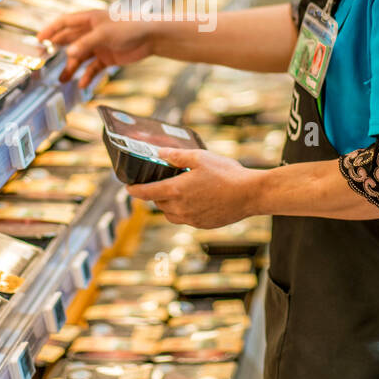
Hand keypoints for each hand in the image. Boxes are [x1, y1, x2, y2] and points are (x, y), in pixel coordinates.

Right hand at [37, 9, 154, 87]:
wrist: (151, 38)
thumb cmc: (128, 28)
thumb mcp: (104, 34)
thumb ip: (85, 44)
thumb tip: (68, 54)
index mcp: (89, 20)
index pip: (64, 23)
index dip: (50, 30)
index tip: (38, 40)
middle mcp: (91, 32)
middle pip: (69, 41)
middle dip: (57, 51)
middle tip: (44, 62)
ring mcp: (98, 45)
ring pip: (79, 57)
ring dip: (71, 68)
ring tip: (62, 80)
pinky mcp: (107, 57)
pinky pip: (92, 67)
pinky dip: (87, 75)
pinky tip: (82, 85)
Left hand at [126, 148, 258, 228]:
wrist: (250, 194)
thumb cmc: (226, 174)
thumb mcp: (200, 157)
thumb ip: (176, 156)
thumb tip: (159, 154)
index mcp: (176, 190)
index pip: (146, 194)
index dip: (134, 191)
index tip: (128, 188)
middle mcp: (180, 208)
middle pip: (158, 203)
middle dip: (156, 194)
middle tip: (161, 182)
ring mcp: (191, 219)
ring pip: (170, 214)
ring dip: (168, 204)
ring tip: (178, 191)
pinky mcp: (202, 225)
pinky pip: (185, 219)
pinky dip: (183, 210)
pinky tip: (195, 199)